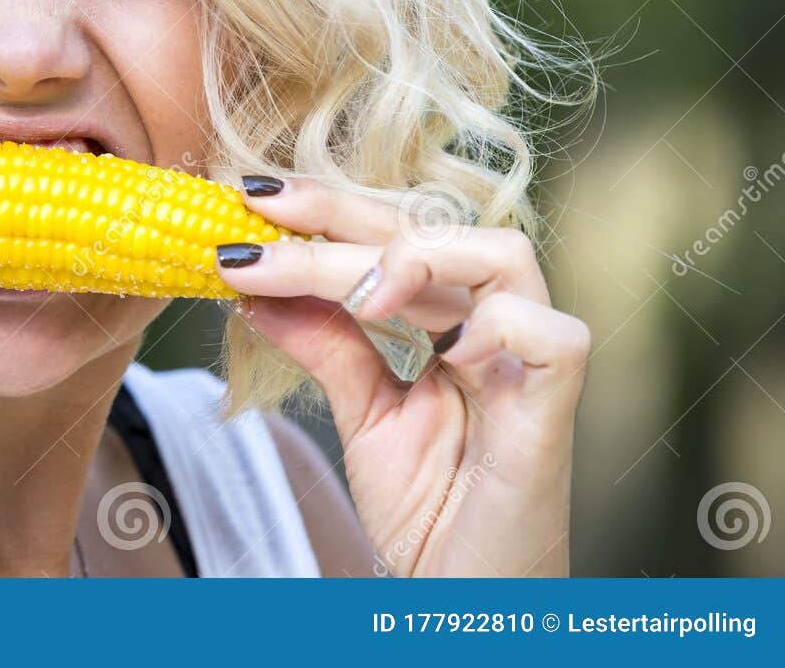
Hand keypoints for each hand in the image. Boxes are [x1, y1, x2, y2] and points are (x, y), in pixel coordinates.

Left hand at [216, 177, 589, 575]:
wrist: (466, 604)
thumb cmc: (430, 512)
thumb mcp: (362, 414)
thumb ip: (325, 345)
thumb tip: (253, 287)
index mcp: (453, 320)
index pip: (394, 235)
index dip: (327, 212)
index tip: (250, 202)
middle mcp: (498, 326)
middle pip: (433, 230)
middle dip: (341, 215)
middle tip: (262, 215)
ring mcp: (531, 362)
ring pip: (499, 253)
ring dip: (414, 256)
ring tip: (351, 294)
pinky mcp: (556, 408)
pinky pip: (550, 335)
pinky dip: (496, 325)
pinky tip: (442, 349)